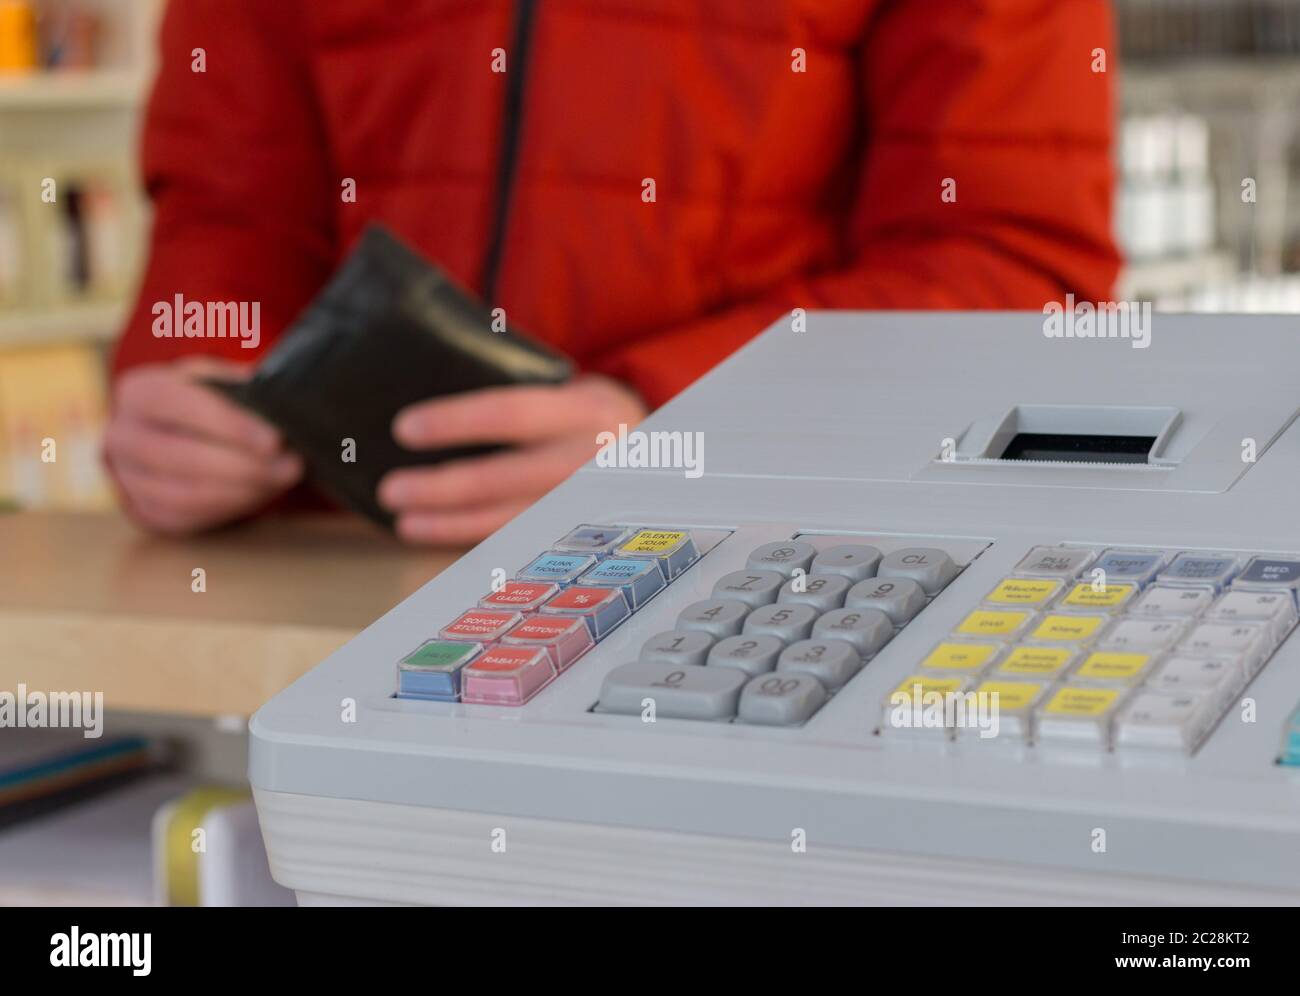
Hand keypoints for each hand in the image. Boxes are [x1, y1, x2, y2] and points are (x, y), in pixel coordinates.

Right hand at [104, 358, 303, 534]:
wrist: (173, 430)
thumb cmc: (207, 402)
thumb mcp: (220, 383)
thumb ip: (243, 393)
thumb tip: (282, 413)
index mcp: (140, 392)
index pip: (178, 406)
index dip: (228, 425)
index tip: (274, 440)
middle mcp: (122, 435)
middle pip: (181, 457)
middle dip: (244, 467)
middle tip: (291, 467)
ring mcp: (128, 477)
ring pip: (185, 494)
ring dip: (242, 492)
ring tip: (281, 480)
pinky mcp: (145, 509)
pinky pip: (188, 516)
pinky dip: (230, 508)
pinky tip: (260, 493)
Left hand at [378, 374, 647, 544]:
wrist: (669, 458)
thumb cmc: (596, 419)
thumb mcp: (575, 393)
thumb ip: (527, 396)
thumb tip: (436, 397)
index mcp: (585, 410)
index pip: (510, 413)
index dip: (455, 422)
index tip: (405, 428)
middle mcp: (591, 460)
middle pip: (504, 478)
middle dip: (442, 487)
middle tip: (391, 489)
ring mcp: (588, 505)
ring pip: (509, 520)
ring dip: (450, 524)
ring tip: (404, 520)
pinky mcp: (582, 535)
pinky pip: (520, 542)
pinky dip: (476, 541)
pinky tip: (441, 536)